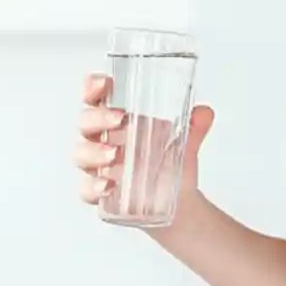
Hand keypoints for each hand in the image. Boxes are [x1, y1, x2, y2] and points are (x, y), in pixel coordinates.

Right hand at [74, 72, 213, 205]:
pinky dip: (93, 187)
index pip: (95, 98)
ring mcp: (98, 167)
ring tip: (113, 155)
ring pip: (81, 155)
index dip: (93, 87)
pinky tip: (108, 186)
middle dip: (97, 118)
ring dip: (94, 153)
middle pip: (85, 123)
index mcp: (115, 120)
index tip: (104, 83)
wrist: (178, 202)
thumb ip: (195, 126)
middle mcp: (102, 140)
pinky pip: (86, 190)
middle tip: (119, 119)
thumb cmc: (169, 164)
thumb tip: (204, 112)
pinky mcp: (99, 193)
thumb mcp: (185, 141)